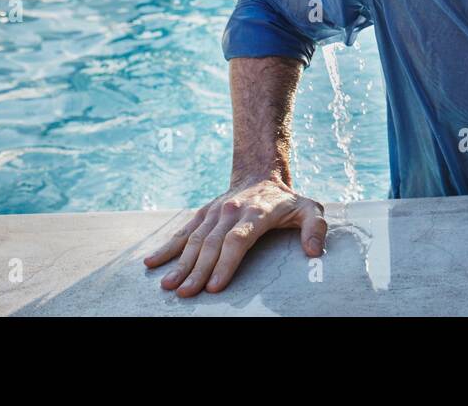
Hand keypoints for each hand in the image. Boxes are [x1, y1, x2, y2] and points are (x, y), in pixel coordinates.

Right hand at [142, 175, 326, 296]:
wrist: (260, 173)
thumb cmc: (286, 200)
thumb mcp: (309, 209)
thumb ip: (315, 228)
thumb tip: (313, 251)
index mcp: (256, 213)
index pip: (237, 240)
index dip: (225, 263)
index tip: (214, 285)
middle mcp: (231, 211)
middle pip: (211, 244)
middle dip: (198, 271)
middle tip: (186, 294)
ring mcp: (214, 212)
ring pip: (194, 239)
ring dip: (180, 263)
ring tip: (169, 285)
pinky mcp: (203, 214)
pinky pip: (183, 232)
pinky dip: (167, 247)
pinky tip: (151, 263)